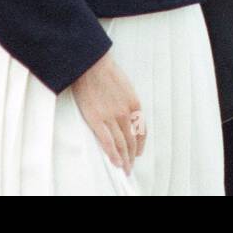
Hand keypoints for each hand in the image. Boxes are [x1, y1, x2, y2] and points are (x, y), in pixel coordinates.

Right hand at [69, 50, 144, 174]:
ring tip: (125, 168)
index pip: (141, 130)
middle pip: (132, 140)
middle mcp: (126, 113)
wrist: (91, 64)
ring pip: (121, 144)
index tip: (139, 152)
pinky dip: (112, 154)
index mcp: (135, 104)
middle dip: (132, 155)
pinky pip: (106, 141)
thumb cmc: (106, 72)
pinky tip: (115, 162)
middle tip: (131, 165)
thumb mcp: (125, 87)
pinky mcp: (96, 119)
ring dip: (124, 158)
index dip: (140, 144)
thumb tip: (127, 116)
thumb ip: (128, 103)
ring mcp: (111, 117)